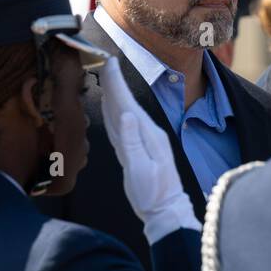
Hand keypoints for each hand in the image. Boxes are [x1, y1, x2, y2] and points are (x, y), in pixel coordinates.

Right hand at [99, 56, 199, 242]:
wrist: (166, 210)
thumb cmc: (153, 194)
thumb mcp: (141, 169)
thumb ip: (132, 142)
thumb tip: (126, 114)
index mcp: (146, 135)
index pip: (126, 103)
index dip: (116, 83)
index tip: (109, 61)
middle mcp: (145, 133)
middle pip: (124, 102)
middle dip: (114, 81)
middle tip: (104, 59)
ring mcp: (143, 139)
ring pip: (123, 111)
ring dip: (114, 92)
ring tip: (105, 75)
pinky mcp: (138, 148)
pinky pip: (123, 125)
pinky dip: (116, 111)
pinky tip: (112, 105)